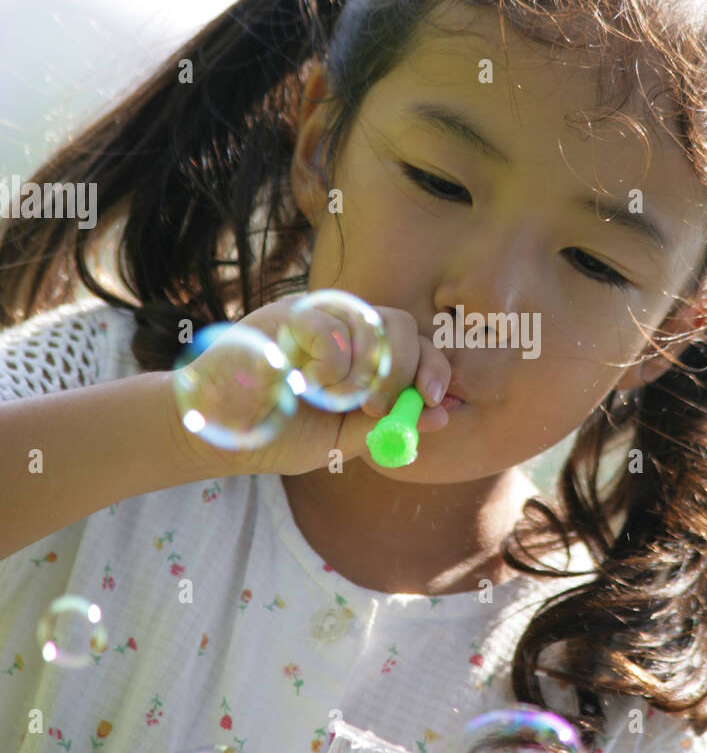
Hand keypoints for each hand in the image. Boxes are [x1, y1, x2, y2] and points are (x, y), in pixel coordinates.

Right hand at [172, 294, 451, 478]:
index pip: (414, 346)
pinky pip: (331, 327)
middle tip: (379, 407)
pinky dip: (330, 364)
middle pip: (401, 325)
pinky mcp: (289, 312)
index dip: (433, 368)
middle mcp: (344, 328)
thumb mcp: (342, 440)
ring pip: (371, 320)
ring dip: (363, 372)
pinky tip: (305, 385)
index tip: (434, 400)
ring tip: (332, 400)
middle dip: (402, 369)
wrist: (219, 434)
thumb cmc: (278, 435)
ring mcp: (317, 315)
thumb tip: (442, 416)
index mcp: (362, 355)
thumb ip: (388, 425)